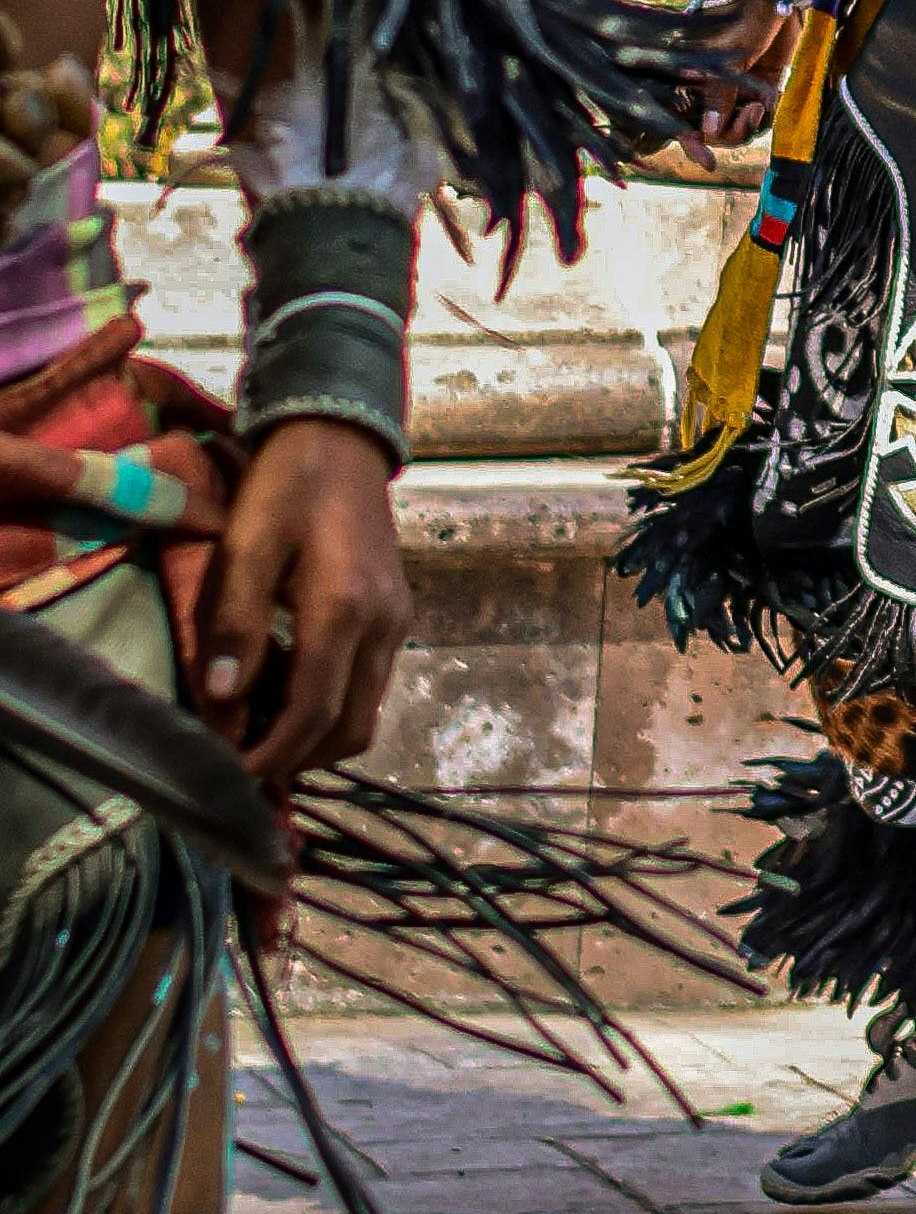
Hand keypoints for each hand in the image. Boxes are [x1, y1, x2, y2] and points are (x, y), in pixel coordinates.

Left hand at [199, 417, 413, 786]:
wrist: (340, 438)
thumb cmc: (285, 486)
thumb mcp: (245, 544)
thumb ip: (233, 623)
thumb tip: (221, 698)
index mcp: (345, 608)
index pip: (313, 714)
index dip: (270, 755)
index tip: (228, 775)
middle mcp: (384, 626)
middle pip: (349, 730)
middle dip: (296, 757)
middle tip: (240, 757)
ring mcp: (397, 622)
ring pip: (364, 712)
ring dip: (313, 734)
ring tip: (257, 725)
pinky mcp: (397, 615)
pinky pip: (368, 683)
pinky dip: (329, 703)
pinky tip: (286, 686)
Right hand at [683, 0, 790, 148]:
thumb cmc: (743, 17)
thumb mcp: (728, 57)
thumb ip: (718, 95)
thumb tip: (708, 133)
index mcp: (690, 76)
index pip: (685, 118)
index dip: (696, 138)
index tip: (712, 148)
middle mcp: (711, 84)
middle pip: (716, 130)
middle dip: (732, 131)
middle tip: (750, 114)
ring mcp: (737, 85)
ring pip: (741, 124)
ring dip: (752, 123)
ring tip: (761, 105)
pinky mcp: (761, 82)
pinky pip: (763, 113)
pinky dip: (768, 114)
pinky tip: (772, 99)